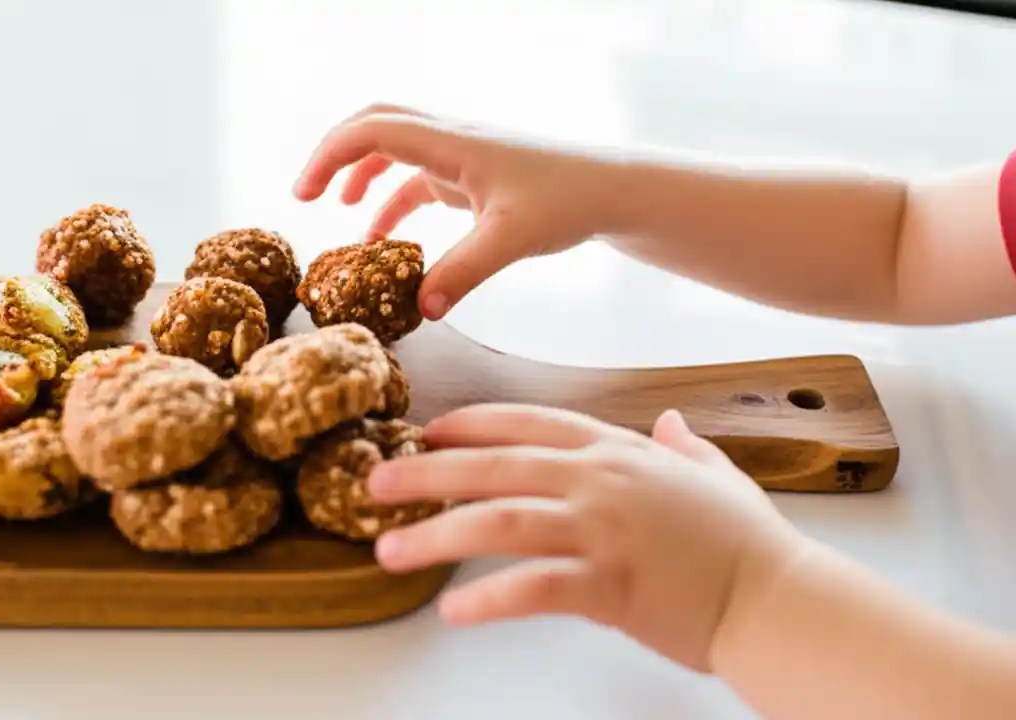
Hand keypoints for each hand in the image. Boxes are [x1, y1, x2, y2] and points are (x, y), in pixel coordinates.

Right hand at [294, 104, 615, 319]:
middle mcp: (452, 138)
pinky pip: (418, 178)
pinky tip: (382, 237)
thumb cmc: (567, 202)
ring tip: (338, 209)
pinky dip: (392, 200)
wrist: (612, 190)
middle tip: (306, 192)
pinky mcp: (473, 174)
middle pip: (375, 123)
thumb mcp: (510, 240)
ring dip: (362, 173)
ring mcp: (462, 154)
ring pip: (395, 148)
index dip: (329, 156)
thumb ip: (461, 273)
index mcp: (453, 142)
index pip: (373, 130)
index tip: (305, 195)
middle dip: (335, 153)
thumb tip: (421, 308)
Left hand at [367, 404, 804, 671]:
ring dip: (438, 535)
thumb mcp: (715, 476)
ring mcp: (605, 530)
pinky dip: (489, 600)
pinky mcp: (611, 585)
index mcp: (620, 451)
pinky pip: (535, 588)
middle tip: (376, 485)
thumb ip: (684, 446)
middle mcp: (603, 480)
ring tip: (390, 552)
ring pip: (502, 522)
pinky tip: (452, 611)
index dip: (472, 424)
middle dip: (427, 473)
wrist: (781, 598)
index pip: (529, 423)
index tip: (428, 432)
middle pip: (496, 466)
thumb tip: (670, 423)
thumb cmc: (747, 542)